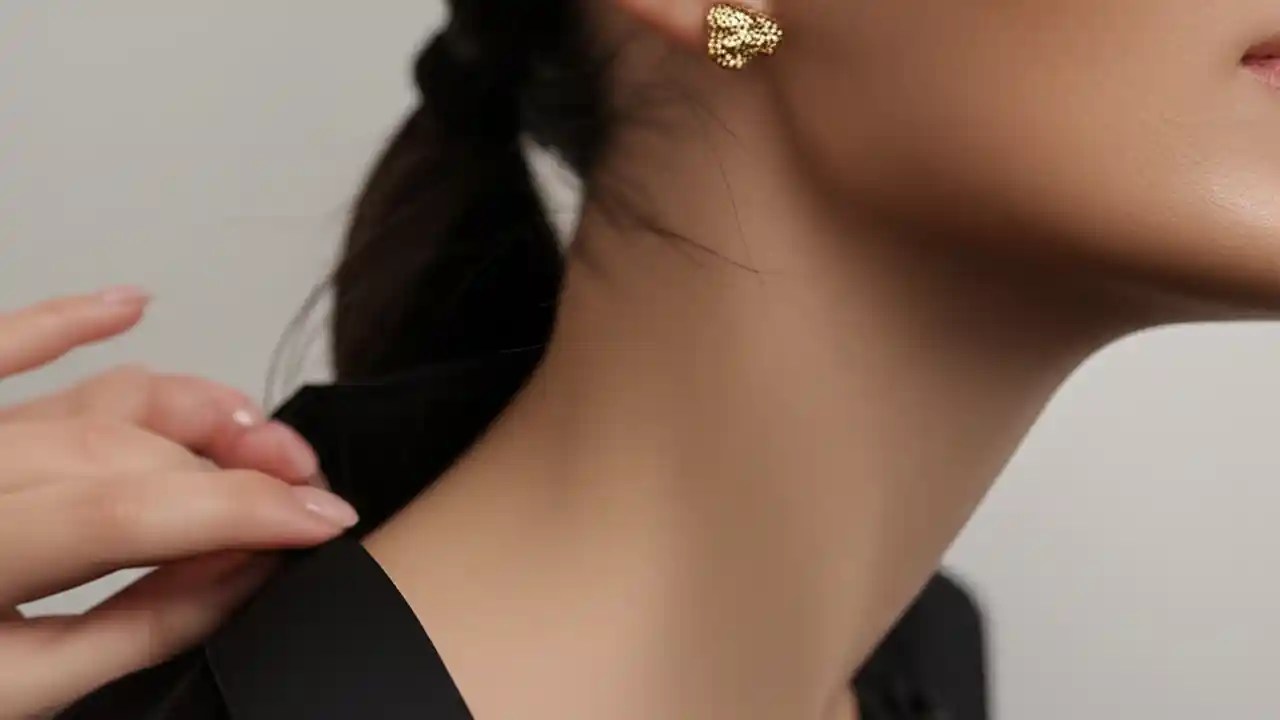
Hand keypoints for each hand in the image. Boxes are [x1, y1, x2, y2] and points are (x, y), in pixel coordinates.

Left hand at [0, 288, 358, 718]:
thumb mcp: (23, 695)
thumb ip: (144, 627)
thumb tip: (250, 566)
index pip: (136, 509)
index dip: (246, 510)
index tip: (324, 519)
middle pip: (131, 449)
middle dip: (240, 466)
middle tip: (311, 492)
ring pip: (97, 400)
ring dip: (192, 410)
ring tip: (258, 435)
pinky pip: (4, 346)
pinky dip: (65, 320)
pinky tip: (126, 302)